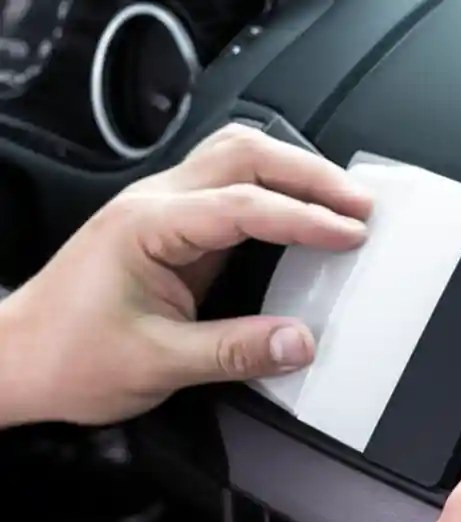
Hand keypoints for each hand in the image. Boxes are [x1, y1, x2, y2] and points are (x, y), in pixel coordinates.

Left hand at [0, 124, 371, 425]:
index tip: (351, 234)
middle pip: (244, 155)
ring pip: (236, 158)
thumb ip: (235, 352)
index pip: (244, 205)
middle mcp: (153, 205)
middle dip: (311, 174)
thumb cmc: (66, 358)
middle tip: (361, 202)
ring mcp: (161, 211)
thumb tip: (300, 341)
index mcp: (147, 226)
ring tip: (342, 199)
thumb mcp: (157, 363)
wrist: (16, 363)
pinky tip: (303, 213)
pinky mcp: (172, 229)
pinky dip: (275, 192)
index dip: (305, 218)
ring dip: (293, 172)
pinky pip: (231, 190)